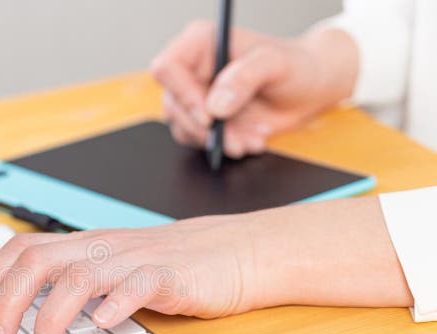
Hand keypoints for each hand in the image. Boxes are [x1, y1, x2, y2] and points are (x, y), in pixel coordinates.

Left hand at [0, 215, 261, 333]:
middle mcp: (102, 248)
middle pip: (40, 261)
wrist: (230, 252)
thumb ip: (73, 281)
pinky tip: (103, 326)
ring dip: (51, 316)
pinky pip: (137, 286)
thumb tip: (24, 312)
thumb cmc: (166, 266)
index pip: (24, 248)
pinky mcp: (168, 275)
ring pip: (80, 277)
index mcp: (85, 245)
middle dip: (9, 300)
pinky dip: (115, 305)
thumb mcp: (111, 268)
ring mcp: (134, 259)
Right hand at [149, 21, 357, 157]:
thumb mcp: (276, 64)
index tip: (209, 116)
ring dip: (218, 141)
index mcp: (201, 43)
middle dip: (205, 129)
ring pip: (184, 127)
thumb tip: (216, 105)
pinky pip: (199, 140)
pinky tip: (251, 138)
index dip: (182, 94)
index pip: (168, 67)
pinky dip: (224, 146)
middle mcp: (192, 69)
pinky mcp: (203, 119)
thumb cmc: (295, 66)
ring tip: (253, 138)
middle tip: (235, 139)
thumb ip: (245, 77)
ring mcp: (195, 96)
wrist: (309, 89)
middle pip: (173, 105)